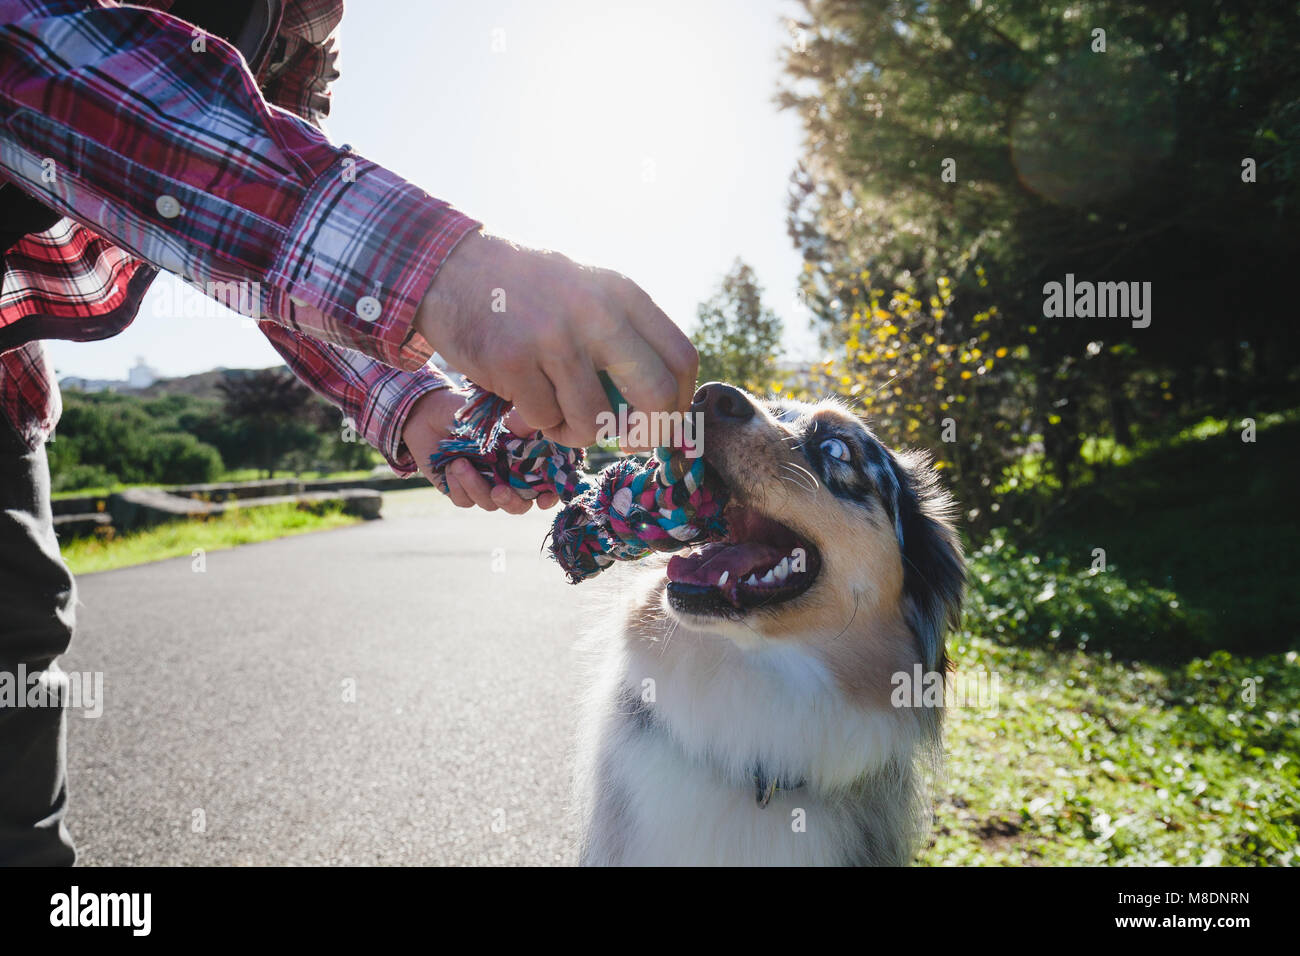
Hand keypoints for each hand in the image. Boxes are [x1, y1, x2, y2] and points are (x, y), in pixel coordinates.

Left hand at [401, 389, 559, 514]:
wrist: (429, 415)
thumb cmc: (467, 412)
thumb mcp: (495, 414)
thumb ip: (520, 424)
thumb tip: (542, 429)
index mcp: (522, 459)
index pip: (545, 484)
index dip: (549, 496)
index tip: (544, 499)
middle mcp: (506, 477)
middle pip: (520, 504)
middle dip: (511, 502)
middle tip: (499, 492)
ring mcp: (484, 486)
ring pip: (490, 504)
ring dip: (476, 486)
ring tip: (460, 462)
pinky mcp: (461, 491)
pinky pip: (465, 501)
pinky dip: (458, 485)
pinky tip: (450, 466)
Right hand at [414, 232, 697, 448]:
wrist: (452, 267)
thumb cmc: (527, 290)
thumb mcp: (588, 290)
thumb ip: (624, 334)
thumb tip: (663, 404)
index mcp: (623, 294)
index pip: (681, 360)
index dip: (679, 403)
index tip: (662, 422)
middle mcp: (597, 312)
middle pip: (656, 395)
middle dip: (646, 433)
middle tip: (626, 441)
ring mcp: (555, 338)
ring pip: (594, 421)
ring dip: (576, 433)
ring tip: (555, 415)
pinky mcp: (514, 362)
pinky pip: (544, 420)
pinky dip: (535, 422)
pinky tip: (521, 398)